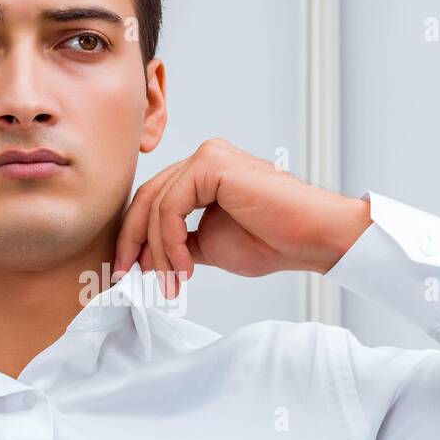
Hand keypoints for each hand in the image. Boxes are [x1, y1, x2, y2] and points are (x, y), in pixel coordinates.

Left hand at [113, 138, 370, 298]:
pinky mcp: (211, 164)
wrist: (311, 238)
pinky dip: (171, 242)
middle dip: (134, 242)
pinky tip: (183, 267)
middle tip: (128, 276)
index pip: (154, 201)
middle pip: (147, 199)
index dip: (136, 237)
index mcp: (203, 173)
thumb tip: (148, 257)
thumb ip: (180, 243)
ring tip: (172, 282)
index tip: (129, 271)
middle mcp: (203, 158)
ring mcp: (207, 157)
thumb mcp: (211, 246)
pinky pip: (171, 206)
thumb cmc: (273, 241)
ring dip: (159, 252)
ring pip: (157, 206)